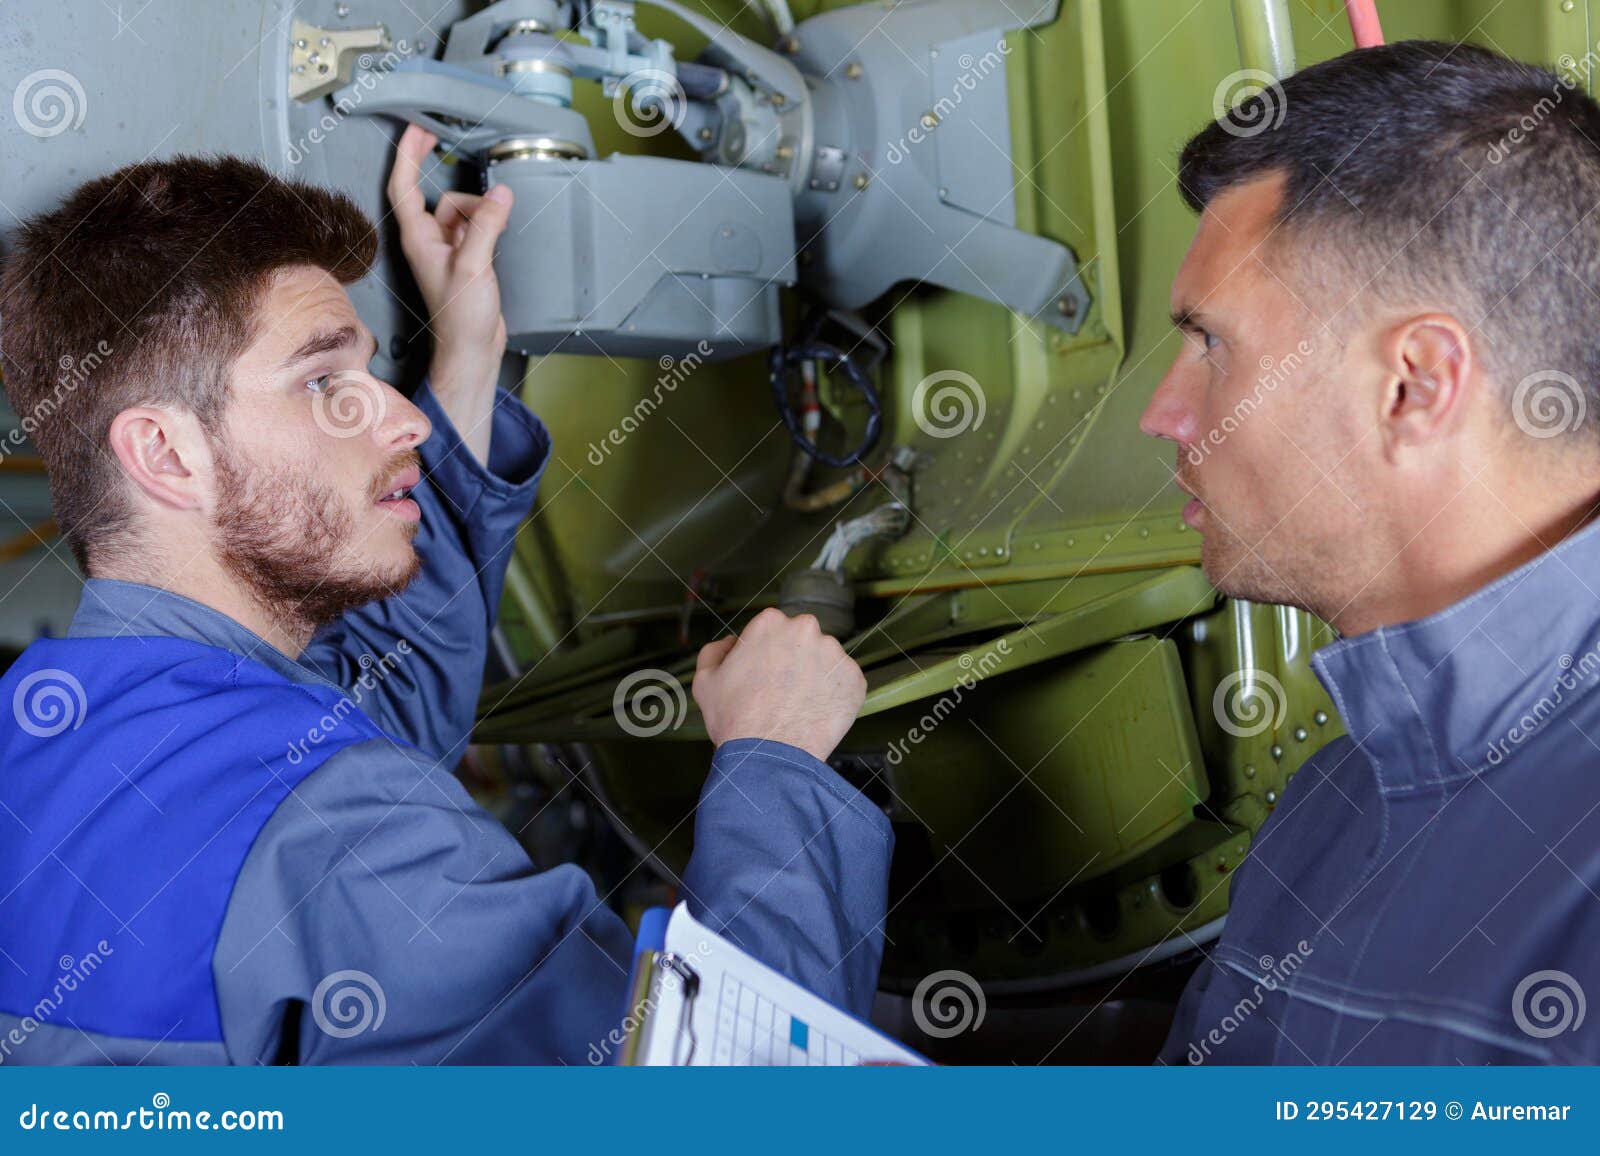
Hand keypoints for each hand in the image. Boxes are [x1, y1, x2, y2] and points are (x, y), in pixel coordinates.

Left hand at [386, 123, 512, 459]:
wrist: (473, 350)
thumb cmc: (461, 318)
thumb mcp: (474, 266)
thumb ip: (486, 226)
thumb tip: (500, 194)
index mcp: (418, 238)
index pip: (405, 186)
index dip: (409, 154)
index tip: (418, 129)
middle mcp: (429, 241)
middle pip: (442, 198)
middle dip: (464, 193)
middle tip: (472, 175)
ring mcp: (447, 251)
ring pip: (464, 213)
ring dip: (482, 215)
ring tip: (494, 239)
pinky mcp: (466, 261)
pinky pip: (475, 229)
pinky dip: (488, 227)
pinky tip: (497, 242)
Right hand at [692, 608, 866, 762]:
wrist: (769, 756)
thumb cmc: (735, 718)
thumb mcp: (706, 680)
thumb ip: (715, 651)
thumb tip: (731, 643)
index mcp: (770, 623)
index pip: (771, 630)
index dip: (765, 653)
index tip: (763, 674)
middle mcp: (806, 630)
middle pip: (801, 640)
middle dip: (793, 659)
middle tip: (781, 690)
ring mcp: (834, 654)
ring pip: (824, 660)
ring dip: (815, 676)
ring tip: (798, 705)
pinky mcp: (854, 679)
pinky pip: (843, 683)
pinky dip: (833, 695)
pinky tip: (814, 712)